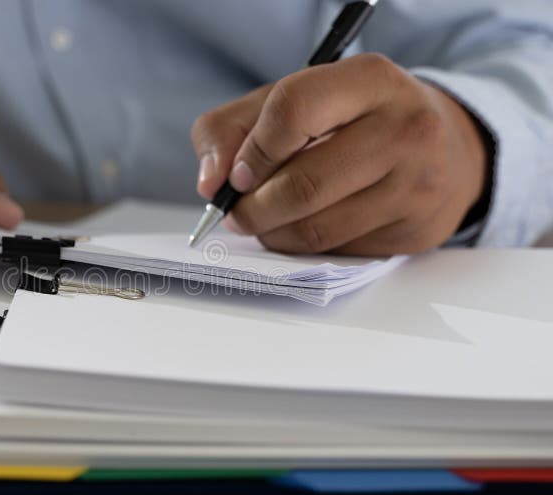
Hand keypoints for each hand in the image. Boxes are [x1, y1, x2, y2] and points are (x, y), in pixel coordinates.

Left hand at [191, 53, 487, 255]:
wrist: (445, 147)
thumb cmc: (354, 119)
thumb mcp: (297, 99)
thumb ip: (235, 127)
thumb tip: (210, 182)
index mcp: (371, 80)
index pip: (293, 111)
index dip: (252, 151)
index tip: (236, 176)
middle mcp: (406, 129)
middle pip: (302, 186)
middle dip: (252, 210)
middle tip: (237, 213)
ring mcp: (417, 185)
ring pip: (316, 231)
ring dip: (272, 235)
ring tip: (264, 222)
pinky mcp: (415, 232)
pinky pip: (338, 253)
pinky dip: (306, 248)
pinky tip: (306, 227)